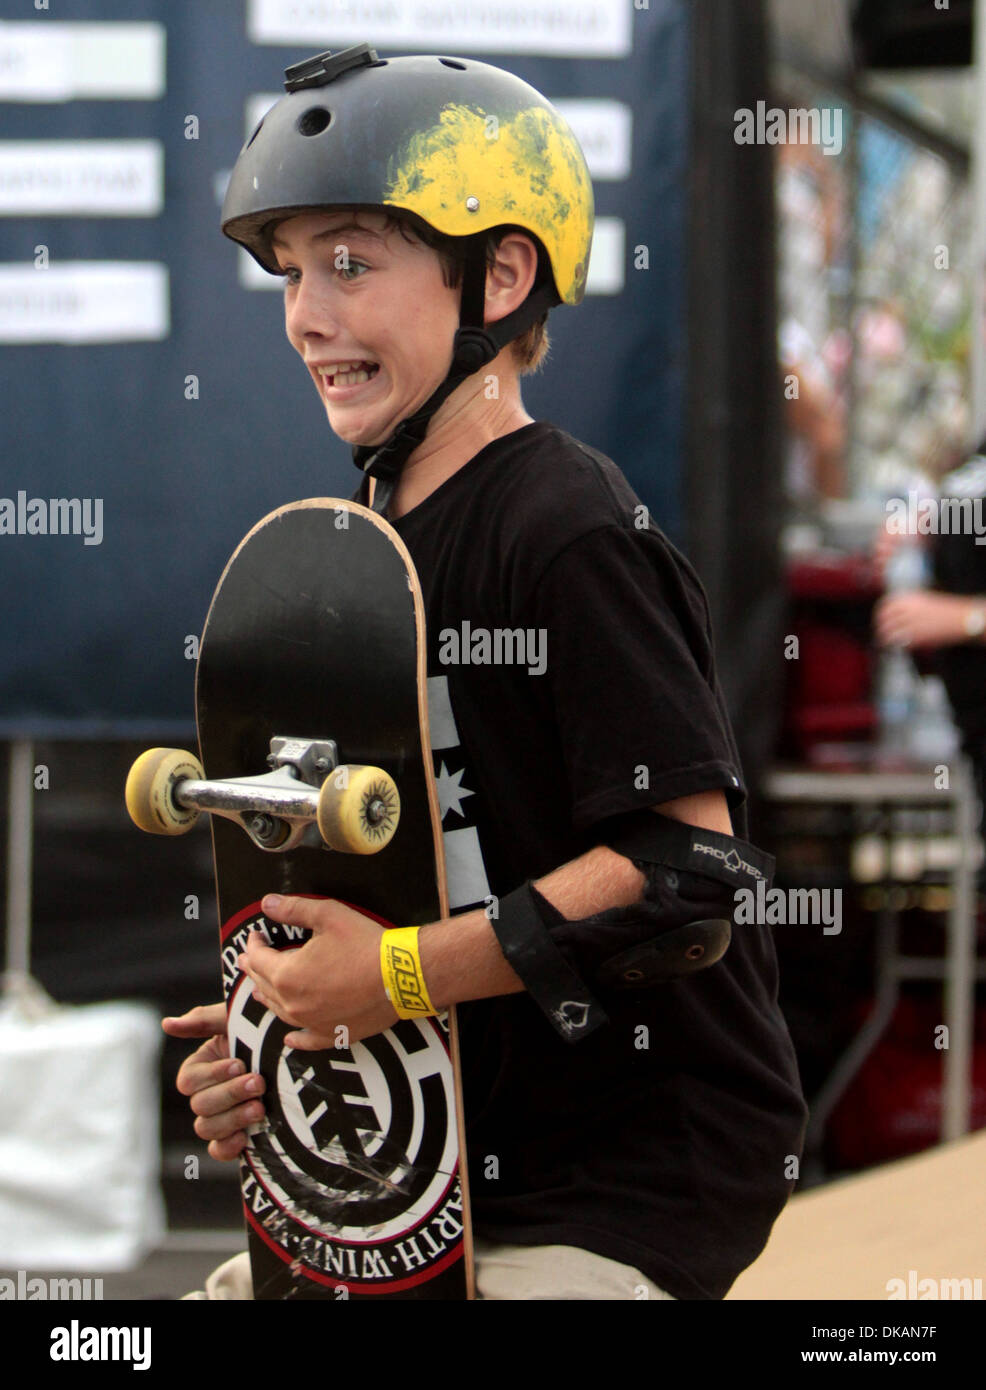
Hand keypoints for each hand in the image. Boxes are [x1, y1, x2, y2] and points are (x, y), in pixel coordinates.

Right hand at [162, 1003, 265, 1160]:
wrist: (304, 1058)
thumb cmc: (268, 1033)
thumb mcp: (239, 1021)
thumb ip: (204, 1020)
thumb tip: (167, 1024)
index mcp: (204, 1066)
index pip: (189, 1080)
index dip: (212, 1075)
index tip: (239, 1064)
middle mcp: (209, 1093)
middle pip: (199, 1105)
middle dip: (230, 1094)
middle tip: (258, 1083)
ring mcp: (222, 1117)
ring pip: (206, 1128)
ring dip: (233, 1118)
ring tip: (260, 1108)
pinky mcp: (238, 1137)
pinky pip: (219, 1151)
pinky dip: (228, 1146)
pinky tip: (246, 1136)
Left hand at [239, 895, 399, 1051]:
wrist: (402, 975)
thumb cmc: (366, 944)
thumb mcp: (328, 916)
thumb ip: (294, 910)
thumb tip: (267, 903)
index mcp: (287, 975)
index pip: (258, 959)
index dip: (254, 945)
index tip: (256, 936)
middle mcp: (294, 1004)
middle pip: (264, 986)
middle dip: (256, 969)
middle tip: (250, 960)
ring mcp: (312, 1023)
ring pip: (280, 1012)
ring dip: (267, 998)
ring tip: (260, 990)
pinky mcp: (333, 1034)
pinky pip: (307, 1040)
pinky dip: (296, 1039)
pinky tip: (290, 1038)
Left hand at [874, 590, 976, 649]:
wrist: (960, 619)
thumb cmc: (942, 610)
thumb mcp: (923, 600)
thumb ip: (905, 605)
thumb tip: (888, 613)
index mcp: (908, 598)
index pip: (884, 605)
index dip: (879, 614)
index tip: (879, 620)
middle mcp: (907, 609)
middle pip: (883, 619)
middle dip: (880, 627)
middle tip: (881, 632)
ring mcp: (911, 623)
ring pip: (888, 632)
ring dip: (885, 637)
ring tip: (886, 641)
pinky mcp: (916, 636)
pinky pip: (898, 641)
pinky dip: (896, 644)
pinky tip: (898, 645)